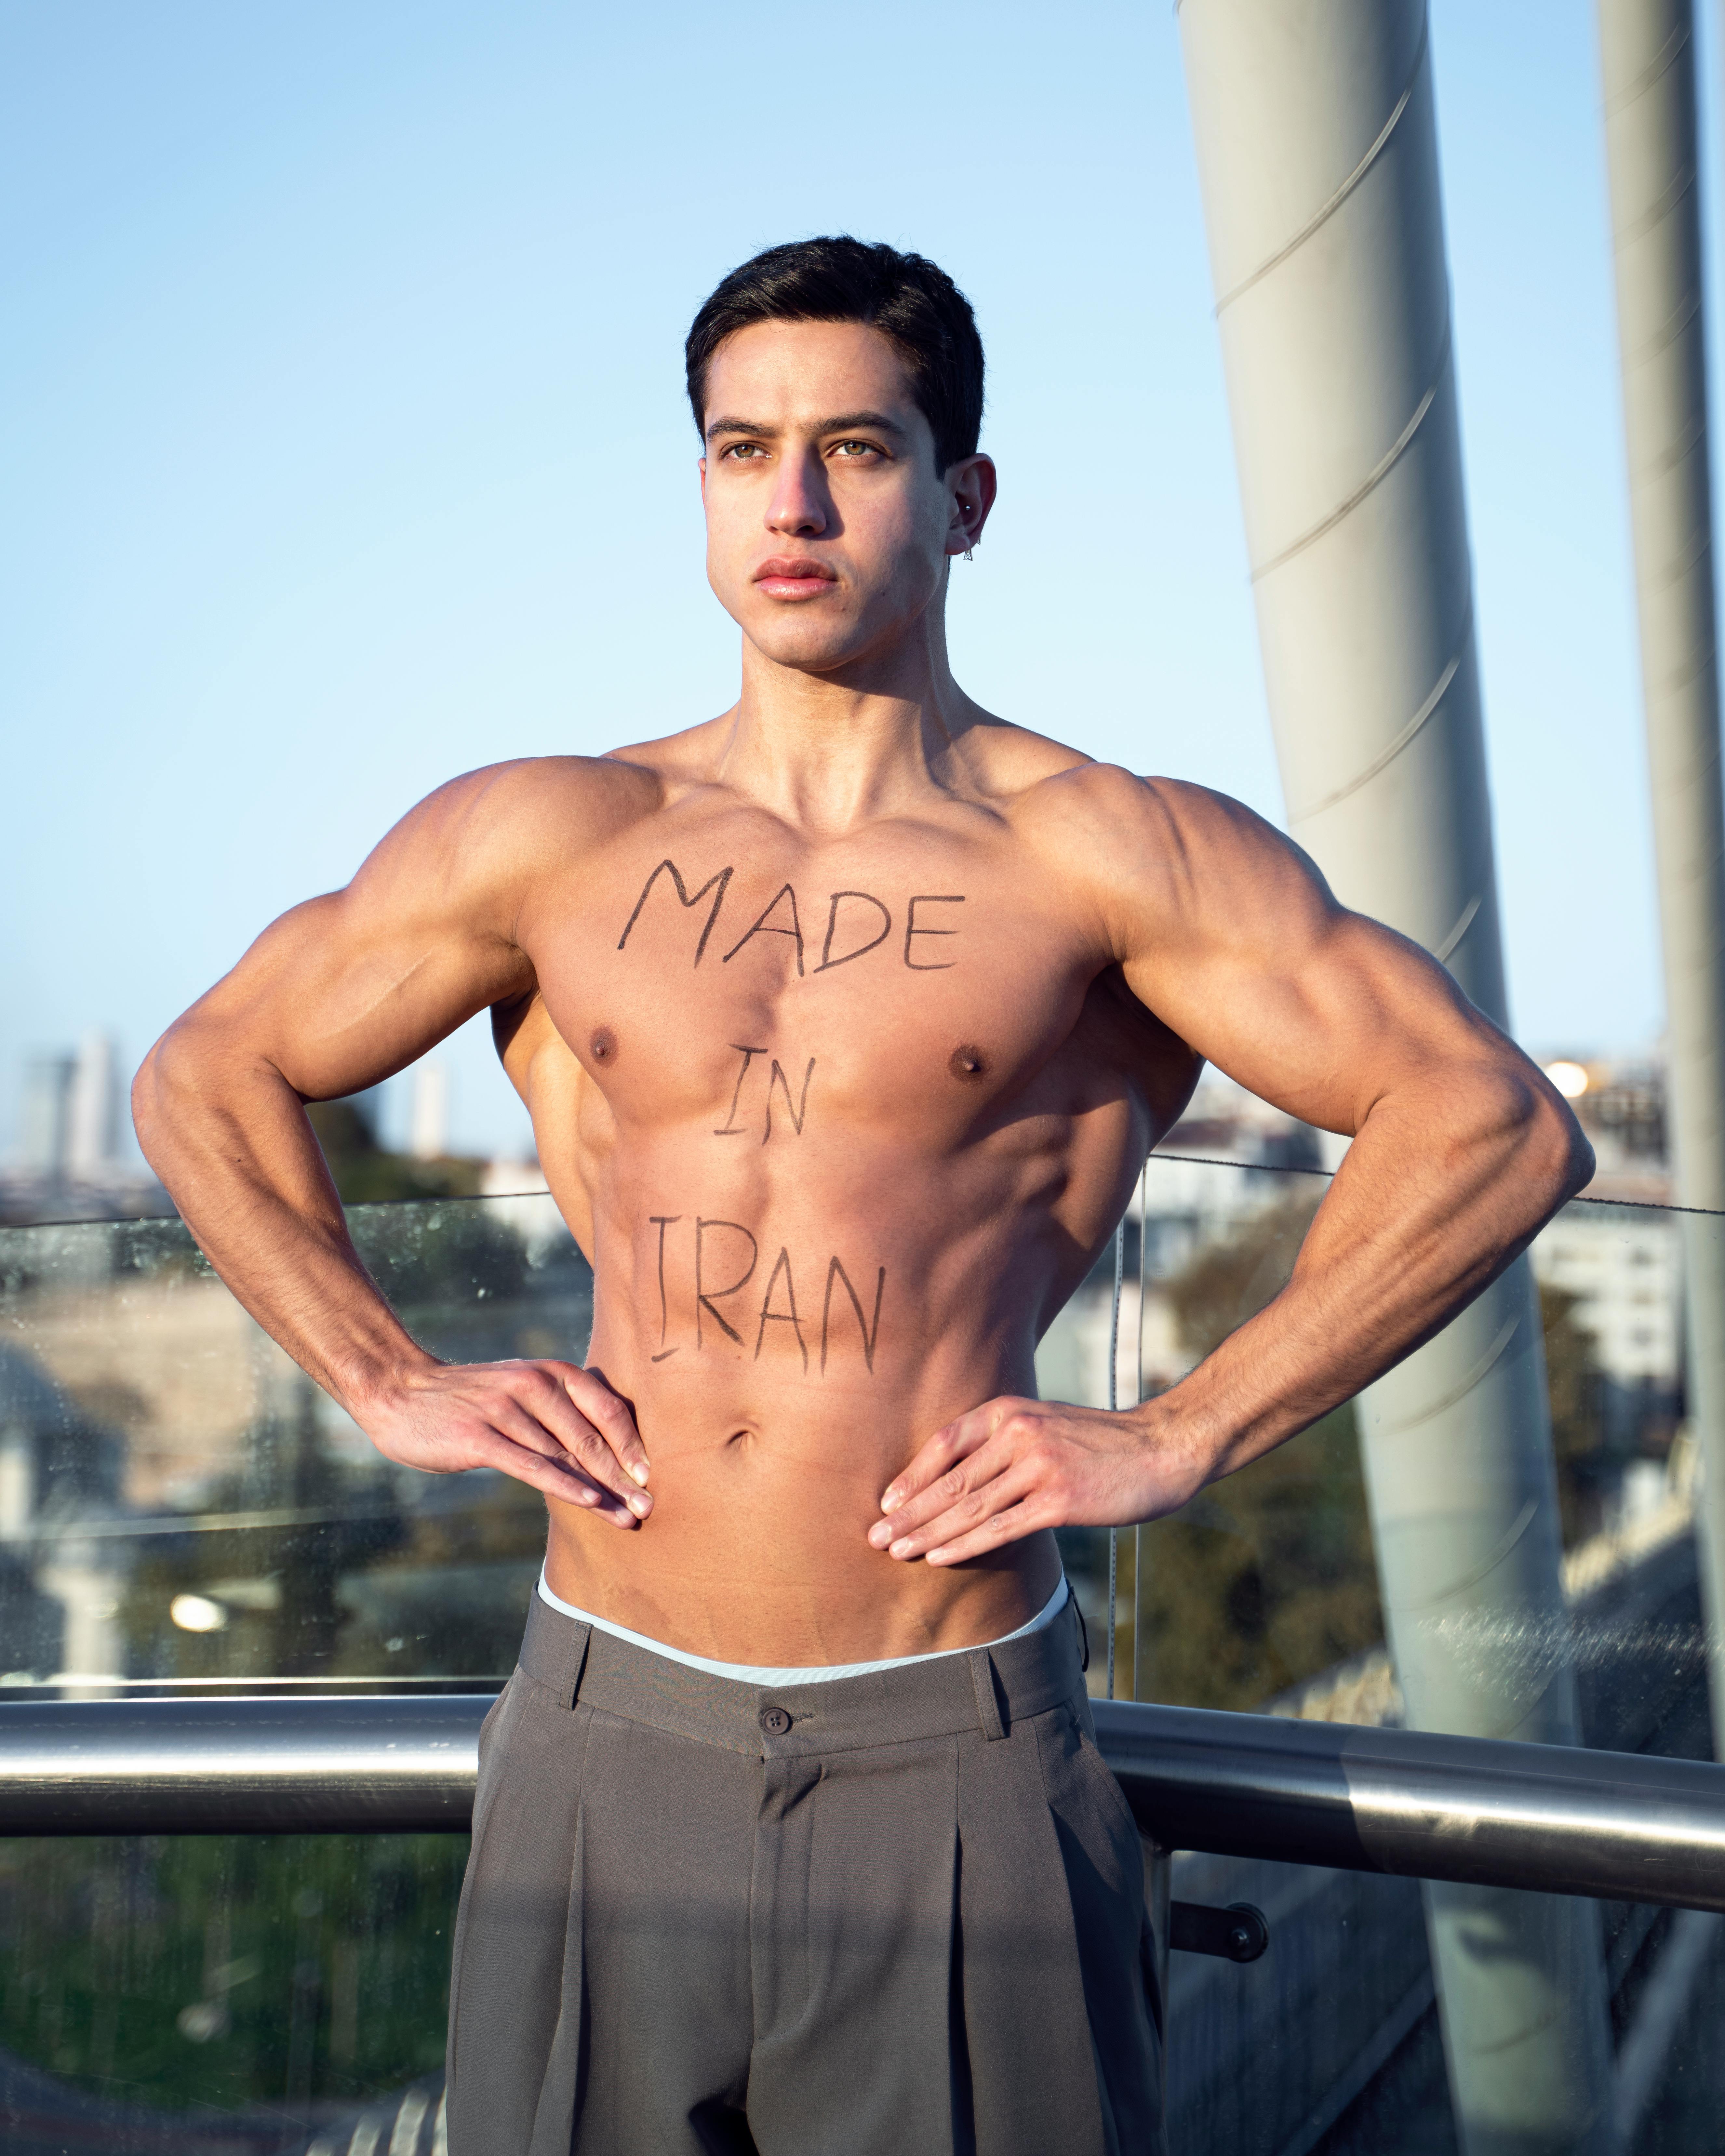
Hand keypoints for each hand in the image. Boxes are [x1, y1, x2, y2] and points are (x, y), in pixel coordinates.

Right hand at [360, 1359, 651, 1526]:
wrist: (402, 1391)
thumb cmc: (469, 1400)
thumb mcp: (520, 1393)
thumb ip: (558, 1415)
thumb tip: (605, 1453)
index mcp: (550, 1372)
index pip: (606, 1408)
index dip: (632, 1444)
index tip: (651, 1476)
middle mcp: (533, 1385)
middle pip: (591, 1436)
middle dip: (624, 1476)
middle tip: (649, 1507)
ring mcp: (505, 1410)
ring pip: (565, 1455)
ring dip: (601, 1490)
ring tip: (627, 1517)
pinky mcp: (479, 1436)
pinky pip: (530, 1464)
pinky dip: (563, 1484)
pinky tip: (588, 1501)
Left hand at [867, 1396, 1201, 1566]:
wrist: (1163, 1447)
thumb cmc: (1103, 1442)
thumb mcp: (1048, 1424)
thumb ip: (1007, 1443)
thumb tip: (962, 1478)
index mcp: (1011, 1411)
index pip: (946, 1443)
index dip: (912, 1476)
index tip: (886, 1502)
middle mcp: (1020, 1433)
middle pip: (951, 1480)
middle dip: (910, 1512)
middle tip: (877, 1537)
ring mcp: (1040, 1465)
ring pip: (970, 1507)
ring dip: (929, 1533)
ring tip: (898, 1552)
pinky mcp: (1060, 1499)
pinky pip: (1002, 1526)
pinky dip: (966, 1545)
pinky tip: (940, 1558)